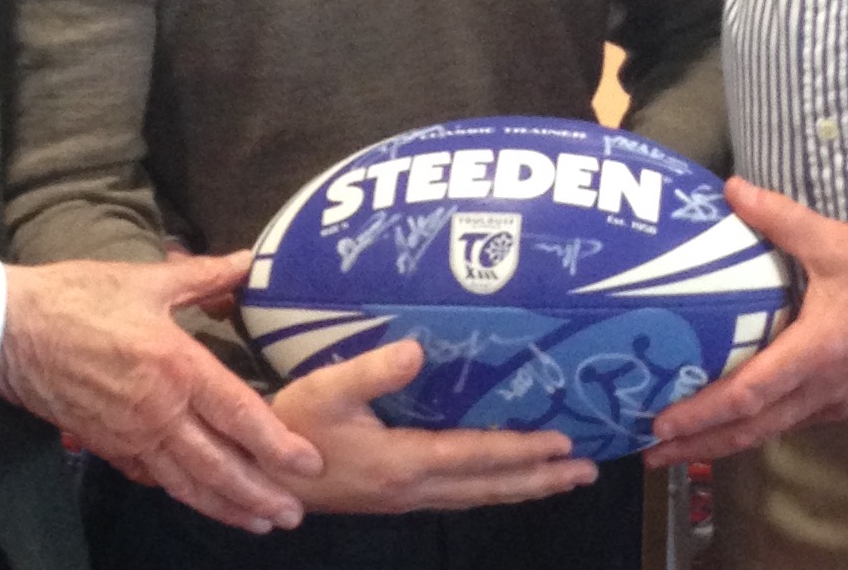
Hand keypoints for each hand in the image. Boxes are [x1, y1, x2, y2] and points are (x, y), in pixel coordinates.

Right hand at [0, 252, 322, 531]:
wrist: (10, 331)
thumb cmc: (78, 297)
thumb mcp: (145, 280)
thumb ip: (203, 276)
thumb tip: (247, 260)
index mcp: (175, 366)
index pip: (238, 414)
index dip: (276, 443)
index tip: (309, 463)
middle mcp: (158, 411)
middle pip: (218, 465)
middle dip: (259, 493)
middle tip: (295, 514)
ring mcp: (129, 435)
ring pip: (186, 482)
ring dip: (226, 506)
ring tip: (260, 522)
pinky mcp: (105, 445)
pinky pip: (152, 477)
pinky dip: (181, 492)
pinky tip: (200, 499)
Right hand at [271, 340, 596, 513]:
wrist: (259, 475)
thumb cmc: (290, 427)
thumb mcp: (326, 389)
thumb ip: (374, 370)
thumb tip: (419, 348)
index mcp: (403, 462)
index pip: (478, 456)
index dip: (523, 450)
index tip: (565, 444)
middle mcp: (414, 488)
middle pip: (491, 486)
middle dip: (542, 478)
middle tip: (588, 471)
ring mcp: (407, 498)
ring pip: (480, 496)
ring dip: (525, 487)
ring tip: (563, 479)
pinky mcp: (398, 497)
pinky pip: (462, 496)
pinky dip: (495, 488)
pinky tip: (504, 480)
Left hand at [644, 179, 847, 465]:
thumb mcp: (833, 242)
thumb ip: (779, 217)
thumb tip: (730, 188)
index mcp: (814, 354)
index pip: (749, 395)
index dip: (704, 413)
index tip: (662, 425)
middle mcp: (820, 390)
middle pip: (751, 430)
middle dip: (699, 445)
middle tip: (650, 452)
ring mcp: (834, 403)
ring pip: (771, 432)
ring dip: (724, 442)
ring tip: (680, 446)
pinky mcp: (845, 403)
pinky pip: (792, 423)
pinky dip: (756, 429)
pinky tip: (733, 423)